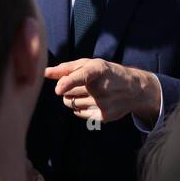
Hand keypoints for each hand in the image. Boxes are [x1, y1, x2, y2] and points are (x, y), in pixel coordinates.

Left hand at [45, 58, 161, 124]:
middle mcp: (102, 88)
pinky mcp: (103, 117)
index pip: (82, 76)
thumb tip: (45, 73)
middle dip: (67, 88)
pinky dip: (79, 108)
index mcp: (99, 70)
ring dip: (72, 98)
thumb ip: (66, 68)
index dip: (68, 82)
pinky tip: (91, 101)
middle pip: (69, 91)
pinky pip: (78, 113)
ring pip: (70, 103)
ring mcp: (103, 104)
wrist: (134, 89)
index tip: (58, 89)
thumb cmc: (106, 73)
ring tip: (87, 92)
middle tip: (81, 84)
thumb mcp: (90, 64)